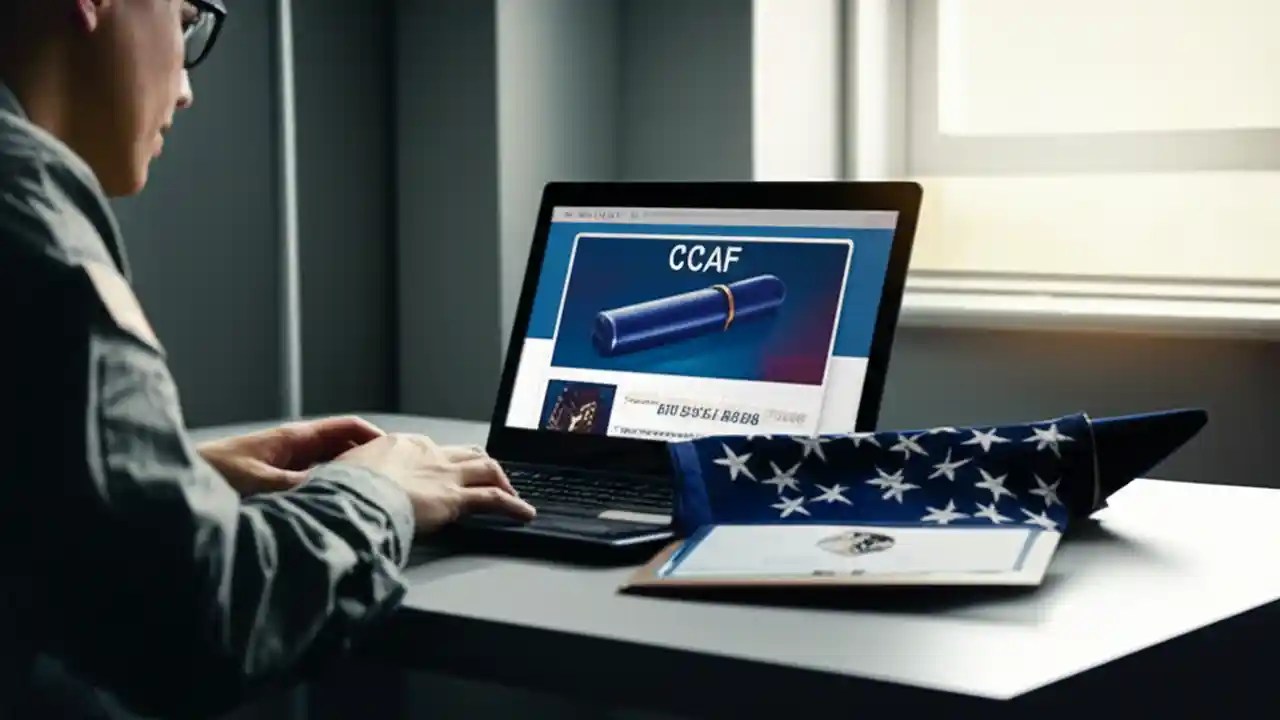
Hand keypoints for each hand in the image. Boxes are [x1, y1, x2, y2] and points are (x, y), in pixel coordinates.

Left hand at [199, 416, 384, 495]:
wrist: (173, 486)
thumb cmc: (212, 477)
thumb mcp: (262, 483)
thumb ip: (301, 487)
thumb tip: (338, 496)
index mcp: (293, 438)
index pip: (345, 427)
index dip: (374, 437)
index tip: (397, 454)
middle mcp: (292, 449)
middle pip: (342, 448)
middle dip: (368, 460)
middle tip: (394, 480)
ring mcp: (283, 468)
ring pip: (328, 469)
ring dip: (348, 480)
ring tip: (373, 497)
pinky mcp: (273, 488)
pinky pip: (312, 487)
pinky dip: (328, 494)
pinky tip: (337, 512)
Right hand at [335, 434, 535, 533]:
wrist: (351, 497)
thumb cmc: (340, 491)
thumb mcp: (339, 477)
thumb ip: (349, 479)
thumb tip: (335, 489)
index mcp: (399, 445)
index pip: (430, 450)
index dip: (441, 463)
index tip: (441, 474)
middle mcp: (428, 452)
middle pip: (465, 454)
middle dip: (480, 465)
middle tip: (489, 477)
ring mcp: (444, 473)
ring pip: (486, 469)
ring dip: (503, 481)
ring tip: (514, 495)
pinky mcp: (455, 497)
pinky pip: (494, 500)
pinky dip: (513, 506)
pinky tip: (524, 514)